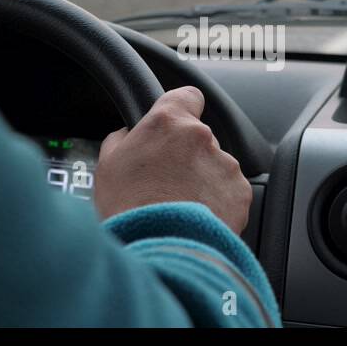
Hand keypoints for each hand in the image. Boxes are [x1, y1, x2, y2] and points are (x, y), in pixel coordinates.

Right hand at [94, 86, 251, 233]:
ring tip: (180, 206)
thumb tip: (128, 135)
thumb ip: (122, 140)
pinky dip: (218, 203)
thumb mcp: (107, 165)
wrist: (157, 249)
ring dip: (203, 180)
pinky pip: (229, 192)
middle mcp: (202, 137)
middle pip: (200, 137)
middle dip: (188, 155)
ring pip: (216, 166)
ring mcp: (225, 164)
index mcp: (168, 122)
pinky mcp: (239, 193)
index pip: (188, 95)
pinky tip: (196, 217)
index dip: (182, 109)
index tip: (177, 123)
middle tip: (168, 181)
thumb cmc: (128, 208)